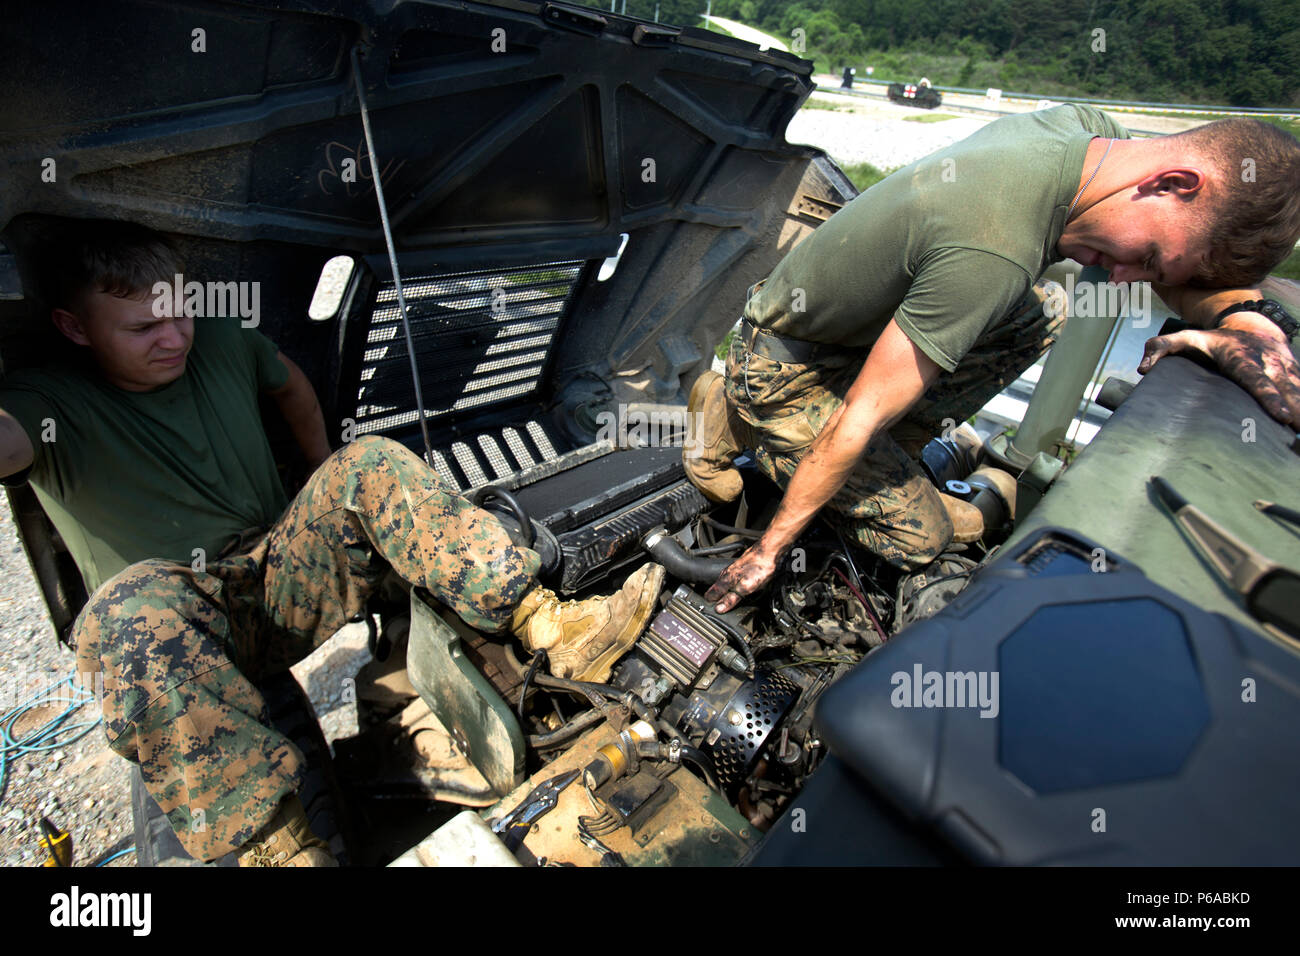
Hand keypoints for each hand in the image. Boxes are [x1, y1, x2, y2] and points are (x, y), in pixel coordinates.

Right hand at [704, 543, 782, 612]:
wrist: (767, 553)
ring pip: (722, 585)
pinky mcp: (739, 570)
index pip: (710, 596)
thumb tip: (719, 609)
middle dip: (713, 600)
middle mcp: (726, 576)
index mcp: (724, 581)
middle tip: (714, 609)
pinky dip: (729, 587)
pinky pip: (730, 581)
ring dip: (720, 594)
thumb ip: (731, 599)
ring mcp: (732, 572)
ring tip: (721, 602)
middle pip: (715, 590)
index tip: (709, 612)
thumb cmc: (758, 568)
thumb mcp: (744, 588)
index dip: (709, 605)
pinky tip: (733, 590)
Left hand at [1138, 317, 1299, 428]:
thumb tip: (1143, 368)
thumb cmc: (1214, 340)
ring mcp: (1286, 370)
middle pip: (1286, 390)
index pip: (1256, 380)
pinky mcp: (1296, 376)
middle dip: (1296, 409)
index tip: (1282, 416)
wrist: (1253, 325)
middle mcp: (1269, 364)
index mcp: (1242, 359)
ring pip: (1299, 392)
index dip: (1269, 397)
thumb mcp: (1185, 338)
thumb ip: (1161, 348)